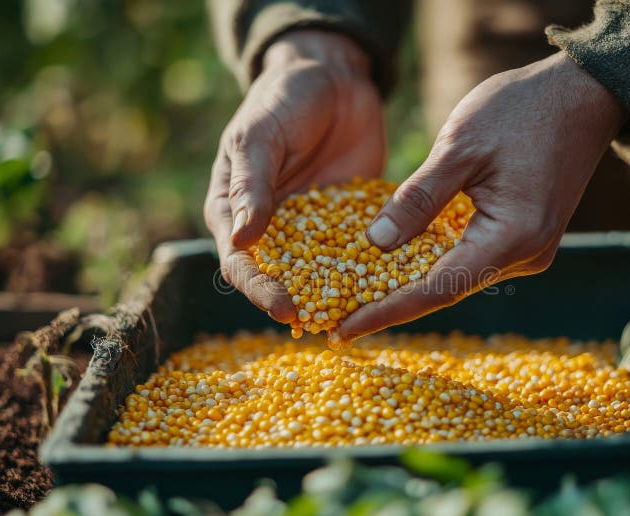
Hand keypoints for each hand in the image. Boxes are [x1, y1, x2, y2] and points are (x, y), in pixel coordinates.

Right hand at [204, 30, 384, 322]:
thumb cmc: (283, 99)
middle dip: (303, 303)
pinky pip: (358, 251)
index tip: (287, 310)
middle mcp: (272, 229)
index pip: (240, 264)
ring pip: (322, 272)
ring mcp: (312, 228)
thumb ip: (250, 184)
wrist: (333, 77)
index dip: (260, 292)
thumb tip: (240, 240)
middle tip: (331, 324)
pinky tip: (394, 283)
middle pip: (281, 279)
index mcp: (235, 212)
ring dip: (340, 294)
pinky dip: (372, 267)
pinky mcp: (348, 220)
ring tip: (365, 314)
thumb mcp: (259, 135)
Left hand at [339, 52, 626, 340]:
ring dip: (410, 285)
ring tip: (358, 298)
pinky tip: (398, 266)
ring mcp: (529, 250)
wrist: (583, 95)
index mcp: (512, 237)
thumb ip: (418, 199)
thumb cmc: (522, 110)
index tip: (343, 330)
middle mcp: (525, 256)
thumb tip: (375, 245)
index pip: (437, 288)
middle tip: (338, 320)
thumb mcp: (460, 147)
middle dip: (391, 304)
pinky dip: (433, 263)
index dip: (386, 311)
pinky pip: (471, 259)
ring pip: (458, 276)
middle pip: (446, 290)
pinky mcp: (524, 238)